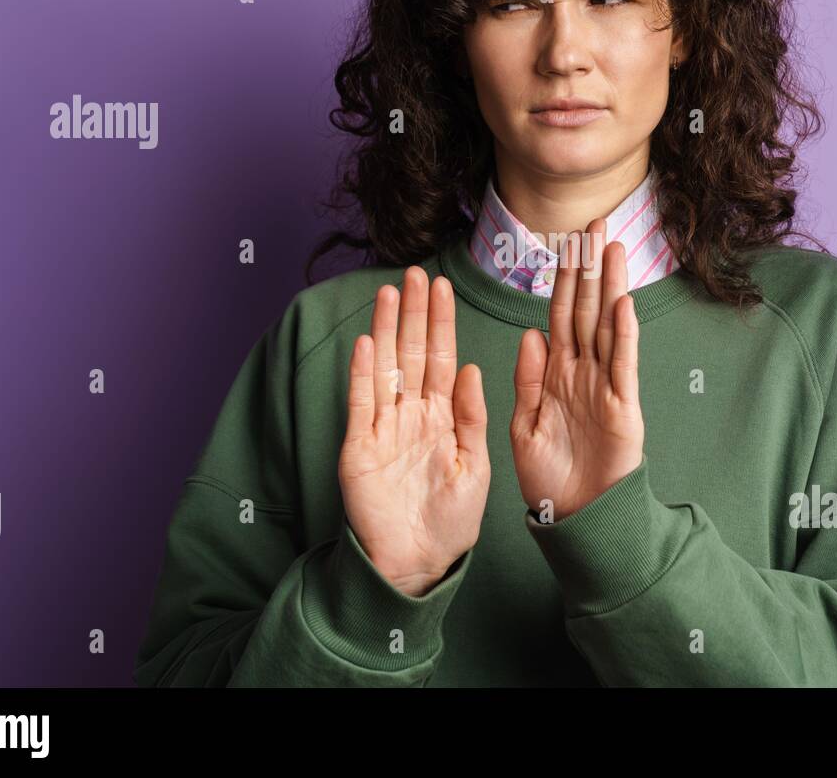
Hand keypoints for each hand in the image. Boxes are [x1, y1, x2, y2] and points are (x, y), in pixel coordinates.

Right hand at [338, 267, 490, 596]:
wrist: (420, 563)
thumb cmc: (452, 520)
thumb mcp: (476, 465)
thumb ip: (473, 417)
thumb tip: (470, 367)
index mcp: (443, 417)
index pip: (441, 358)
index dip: (441, 323)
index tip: (443, 287)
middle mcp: (411, 415)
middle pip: (411, 353)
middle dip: (414, 314)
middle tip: (415, 273)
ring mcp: (384, 429)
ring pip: (385, 369)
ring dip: (386, 331)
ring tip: (389, 293)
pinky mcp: (361, 449)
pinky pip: (362, 404)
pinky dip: (363, 374)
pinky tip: (366, 343)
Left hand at [510, 218, 644, 521]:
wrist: (576, 520)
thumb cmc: (549, 478)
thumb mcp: (523, 427)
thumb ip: (526, 381)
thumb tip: (530, 334)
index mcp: (555, 374)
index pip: (559, 314)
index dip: (562, 278)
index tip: (566, 242)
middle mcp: (581, 373)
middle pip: (586, 309)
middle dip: (589, 268)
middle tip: (595, 225)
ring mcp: (604, 387)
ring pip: (606, 326)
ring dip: (609, 287)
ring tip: (612, 249)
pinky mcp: (622, 407)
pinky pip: (621, 364)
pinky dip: (622, 335)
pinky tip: (622, 304)